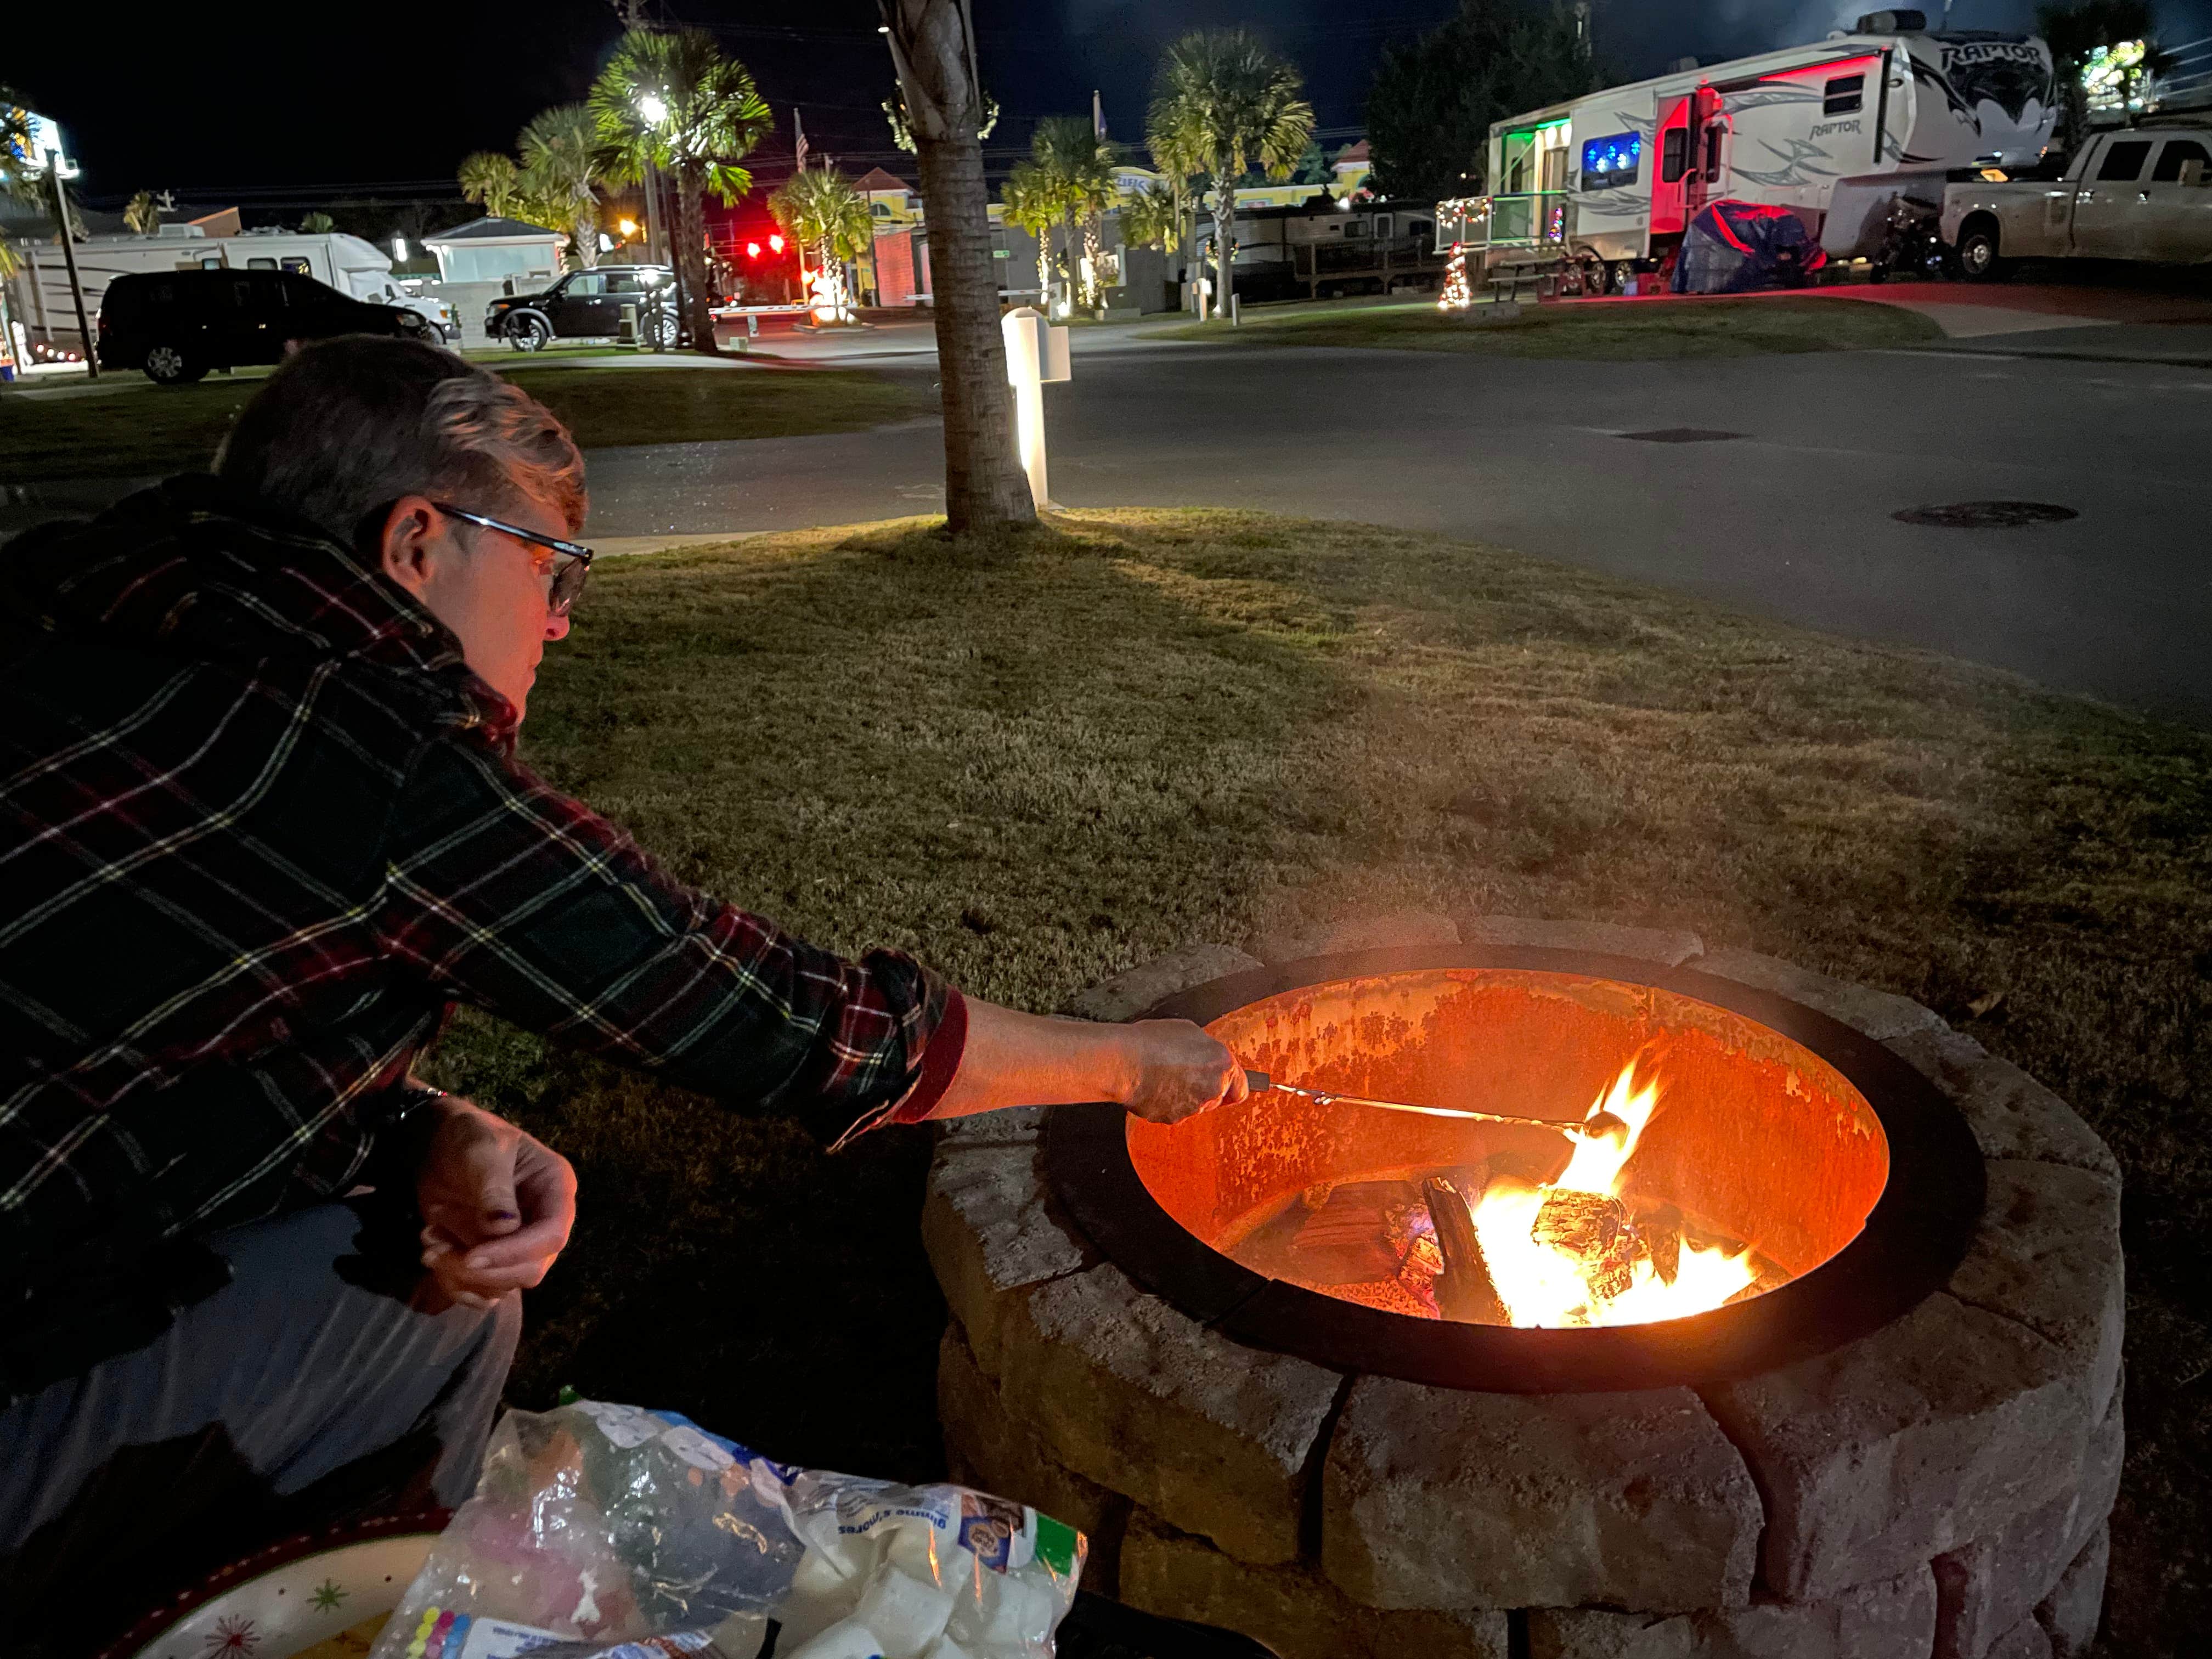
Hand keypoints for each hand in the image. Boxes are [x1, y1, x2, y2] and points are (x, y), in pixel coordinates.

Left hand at [414, 1095, 576, 1309]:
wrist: (437, 1144)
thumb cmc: (466, 1137)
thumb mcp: (480, 1150)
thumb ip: (493, 1186)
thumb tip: (505, 1227)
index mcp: (555, 1189)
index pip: (551, 1235)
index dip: (515, 1253)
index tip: (470, 1257)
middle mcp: (544, 1222)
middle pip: (530, 1270)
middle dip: (482, 1270)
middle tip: (434, 1250)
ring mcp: (518, 1245)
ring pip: (502, 1286)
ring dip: (460, 1275)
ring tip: (428, 1240)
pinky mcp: (492, 1259)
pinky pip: (482, 1292)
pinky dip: (454, 1283)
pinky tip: (432, 1252)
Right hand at [1116, 1020, 1249, 1124]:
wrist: (1124, 1061)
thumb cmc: (1153, 1041)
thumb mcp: (1190, 1032)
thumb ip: (1207, 1051)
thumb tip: (1207, 1058)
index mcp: (1222, 1065)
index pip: (1241, 1088)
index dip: (1231, 1086)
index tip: (1225, 1084)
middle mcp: (1212, 1089)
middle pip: (1215, 1097)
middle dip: (1202, 1087)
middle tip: (1182, 1071)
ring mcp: (1192, 1108)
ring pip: (1193, 1105)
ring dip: (1183, 1094)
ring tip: (1162, 1074)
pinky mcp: (1172, 1118)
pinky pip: (1173, 1111)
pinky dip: (1165, 1102)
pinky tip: (1153, 1085)